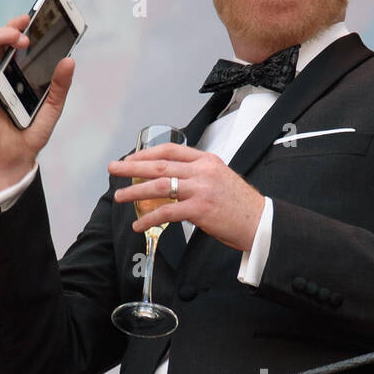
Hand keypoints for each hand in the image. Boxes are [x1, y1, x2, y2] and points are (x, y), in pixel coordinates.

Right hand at [0, 13, 75, 195]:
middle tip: (28, 28)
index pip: (16, 43)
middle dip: (11, 28)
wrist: (18, 159)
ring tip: (17, 37)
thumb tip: (69, 60)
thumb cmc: (30, 133)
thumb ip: (60, 86)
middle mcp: (1, 74)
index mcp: (17, 73)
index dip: (22, 27)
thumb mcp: (53, 108)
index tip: (36, 17)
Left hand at [109, 144, 264, 252]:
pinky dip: (149, 218)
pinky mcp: (200, 210)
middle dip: (132, 166)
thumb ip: (198, 176)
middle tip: (114, 169)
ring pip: (159, 185)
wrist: (260, 222)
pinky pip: (167, 212)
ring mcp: (201, 189)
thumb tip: (174, 181)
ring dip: (135, 191)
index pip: (171, 150)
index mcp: (208, 160)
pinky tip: (139, 223)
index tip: (132, 158)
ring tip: (120, 196)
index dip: (147, 153)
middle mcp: (203, 171)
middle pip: (160, 164)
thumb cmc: (241, 206)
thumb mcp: (221, 179)